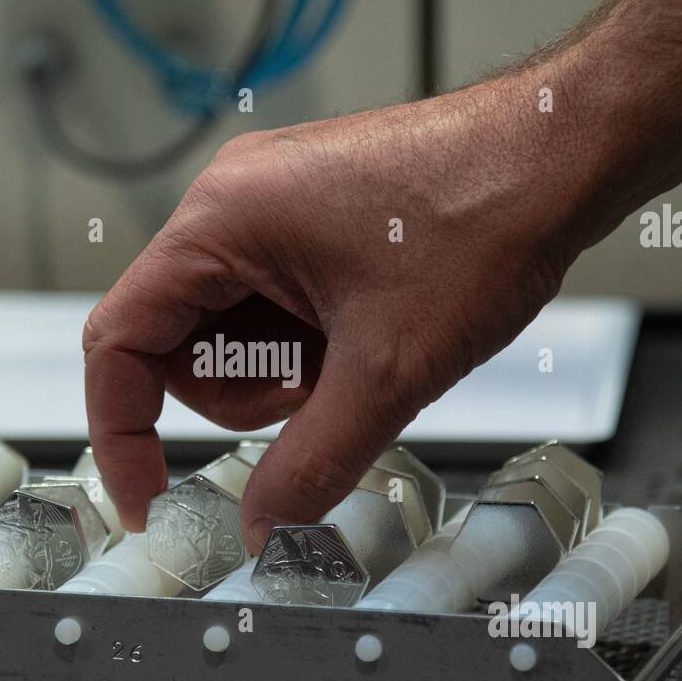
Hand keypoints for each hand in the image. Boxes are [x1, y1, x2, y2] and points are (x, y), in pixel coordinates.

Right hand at [83, 63, 627, 550]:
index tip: (150, 498)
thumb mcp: (387, 372)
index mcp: (220, 223)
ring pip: (232, 331)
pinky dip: (312, 342)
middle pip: (179, 345)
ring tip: (362, 355)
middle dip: (246, 394)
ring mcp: (272, 206)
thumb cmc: (483, 218)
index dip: (122, 432)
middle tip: (321, 393)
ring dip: (286, 371)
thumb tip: (264, 529)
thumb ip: (311, 463)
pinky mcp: (310, 217)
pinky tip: (374, 332)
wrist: (563, 152)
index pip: (118, 341)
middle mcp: (231, 204)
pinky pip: (275, 303)